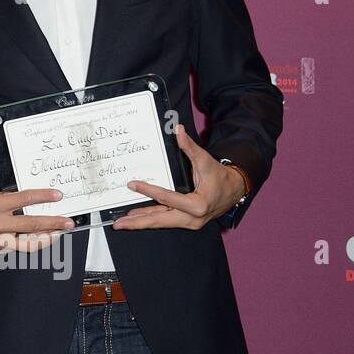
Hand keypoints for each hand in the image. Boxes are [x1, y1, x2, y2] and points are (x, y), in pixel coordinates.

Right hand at [0, 189, 73, 251]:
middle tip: (67, 222)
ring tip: (58, 234)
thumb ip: (12, 201)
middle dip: (53, 224)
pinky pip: (20, 248)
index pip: (24, 199)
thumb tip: (36, 203)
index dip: (43, 197)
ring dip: (47, 239)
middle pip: (31, 225)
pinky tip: (40, 238)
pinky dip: (32, 243)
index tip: (57, 196)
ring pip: (29, 244)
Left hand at [114, 124, 246, 229]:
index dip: (148, 190)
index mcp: (198, 205)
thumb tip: (178, 129)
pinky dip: (150, 219)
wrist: (234, 190)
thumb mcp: (205, 161)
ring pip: (161, 222)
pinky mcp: (186, 221)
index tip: (132, 185)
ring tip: (121, 223)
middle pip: (160, 220)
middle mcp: (192, 218)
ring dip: (140, 223)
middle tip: (118, 224)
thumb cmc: (219, 177)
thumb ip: (190, 147)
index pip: (167, 198)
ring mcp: (189, 222)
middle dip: (138, 222)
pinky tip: (136, 218)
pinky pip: (165, 220)